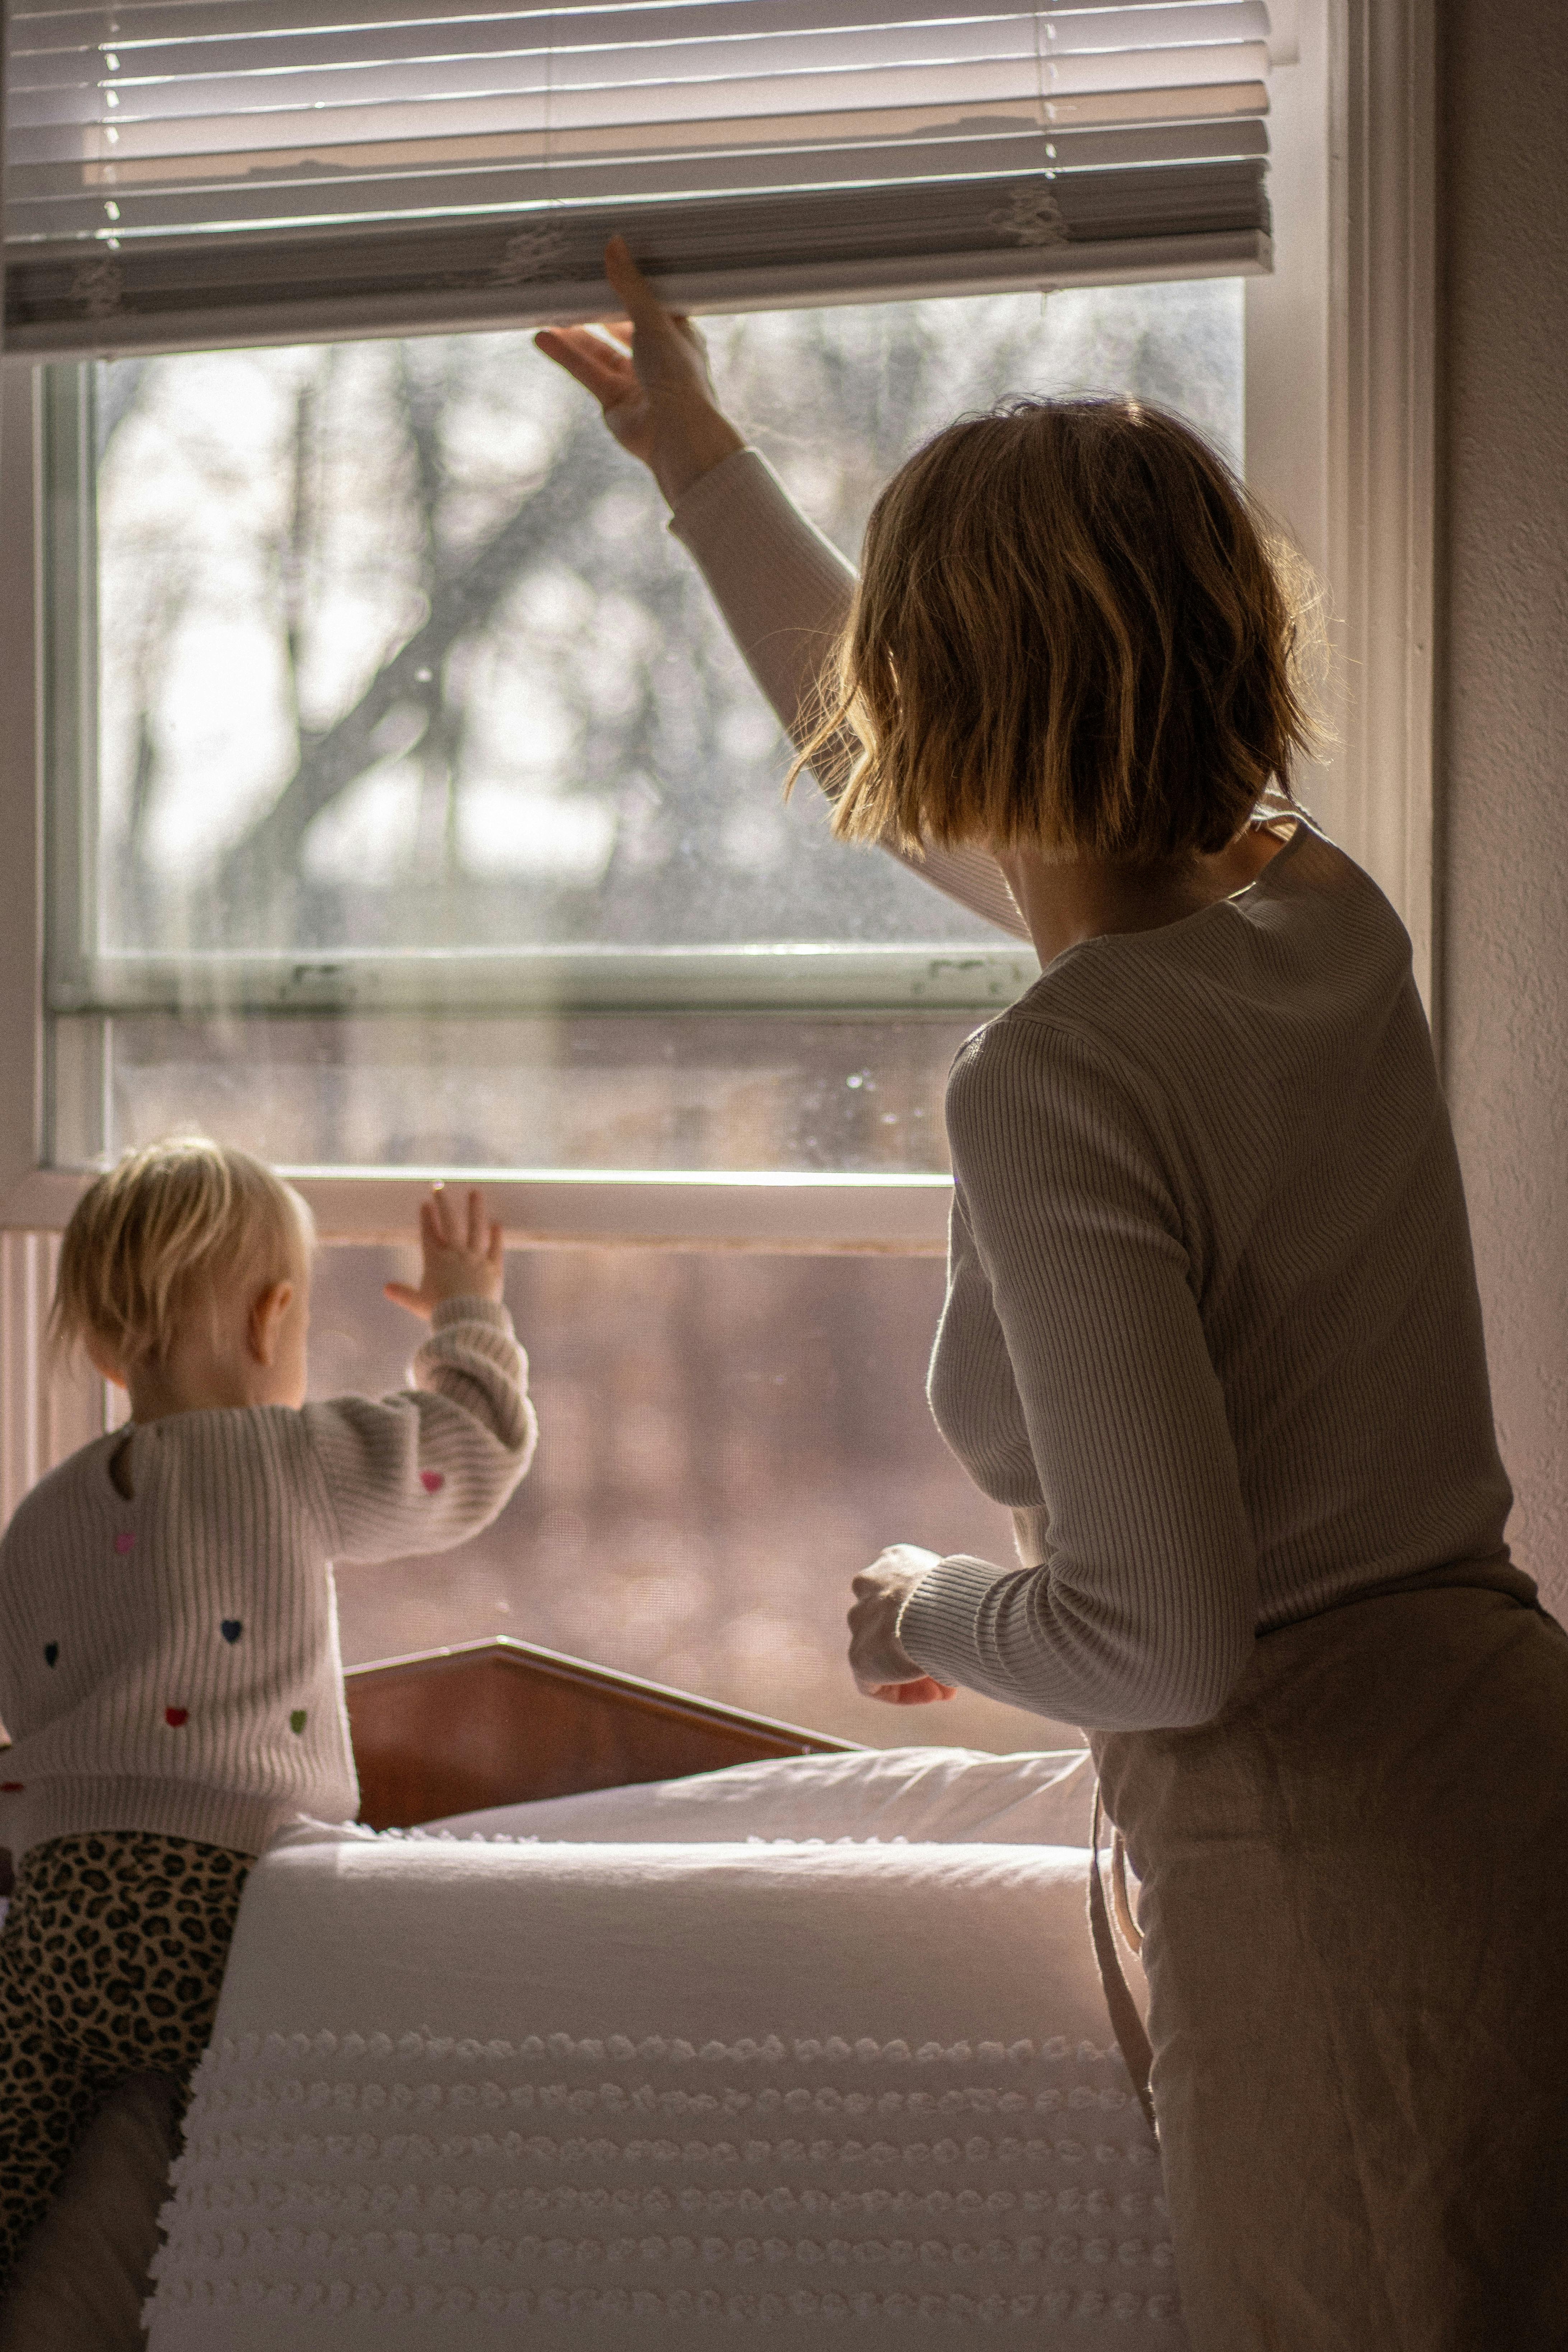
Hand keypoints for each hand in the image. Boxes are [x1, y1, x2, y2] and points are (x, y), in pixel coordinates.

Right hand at [384, 1185, 504, 1320]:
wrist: (467, 1319)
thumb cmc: (440, 1312)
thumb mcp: (418, 1303)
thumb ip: (403, 1294)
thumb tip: (386, 1288)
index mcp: (435, 1260)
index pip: (429, 1234)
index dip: (426, 1219)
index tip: (425, 1204)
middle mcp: (456, 1254)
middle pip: (450, 1223)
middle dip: (443, 1204)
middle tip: (439, 1188)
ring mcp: (476, 1258)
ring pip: (476, 1228)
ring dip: (475, 1209)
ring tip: (475, 1192)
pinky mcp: (494, 1268)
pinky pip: (496, 1248)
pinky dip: (497, 1236)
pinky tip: (497, 1224)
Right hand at [534, 236, 745, 506]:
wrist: (675, 435)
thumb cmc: (678, 376)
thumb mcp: (652, 321)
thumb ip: (629, 286)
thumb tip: (613, 243)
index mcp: (677, 335)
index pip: (649, 304)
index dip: (627, 286)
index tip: (603, 266)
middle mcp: (657, 358)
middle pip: (619, 326)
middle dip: (593, 309)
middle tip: (568, 287)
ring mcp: (634, 381)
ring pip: (598, 351)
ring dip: (572, 333)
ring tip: (545, 312)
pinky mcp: (613, 401)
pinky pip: (586, 373)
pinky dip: (565, 356)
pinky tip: (544, 339)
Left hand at [848, 1545, 958, 1706]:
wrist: (936, 1609)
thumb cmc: (960, 1594)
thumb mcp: (958, 1584)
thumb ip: (950, 1602)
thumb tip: (965, 1629)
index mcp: (895, 1560)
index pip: (904, 1589)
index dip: (930, 1619)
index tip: (953, 1636)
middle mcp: (870, 1585)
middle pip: (891, 1622)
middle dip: (918, 1646)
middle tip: (950, 1665)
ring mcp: (860, 1621)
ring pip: (883, 1653)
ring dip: (912, 1672)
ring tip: (944, 1688)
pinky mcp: (858, 1656)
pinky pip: (875, 1681)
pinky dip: (901, 1691)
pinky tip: (931, 1695)